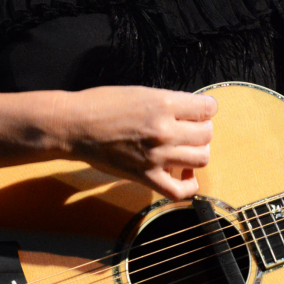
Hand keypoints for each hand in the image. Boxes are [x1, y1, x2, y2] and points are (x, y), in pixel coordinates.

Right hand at [58, 86, 216, 199]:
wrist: (75, 126)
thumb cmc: (102, 104)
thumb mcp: (141, 92)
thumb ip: (168, 103)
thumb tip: (190, 112)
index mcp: (163, 104)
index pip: (208, 108)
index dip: (206, 109)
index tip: (199, 111)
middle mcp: (164, 130)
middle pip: (207, 134)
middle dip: (202, 130)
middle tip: (189, 129)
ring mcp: (157, 156)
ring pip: (201, 158)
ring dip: (198, 153)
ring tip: (186, 149)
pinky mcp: (146, 176)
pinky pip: (180, 191)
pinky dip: (189, 185)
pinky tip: (183, 174)